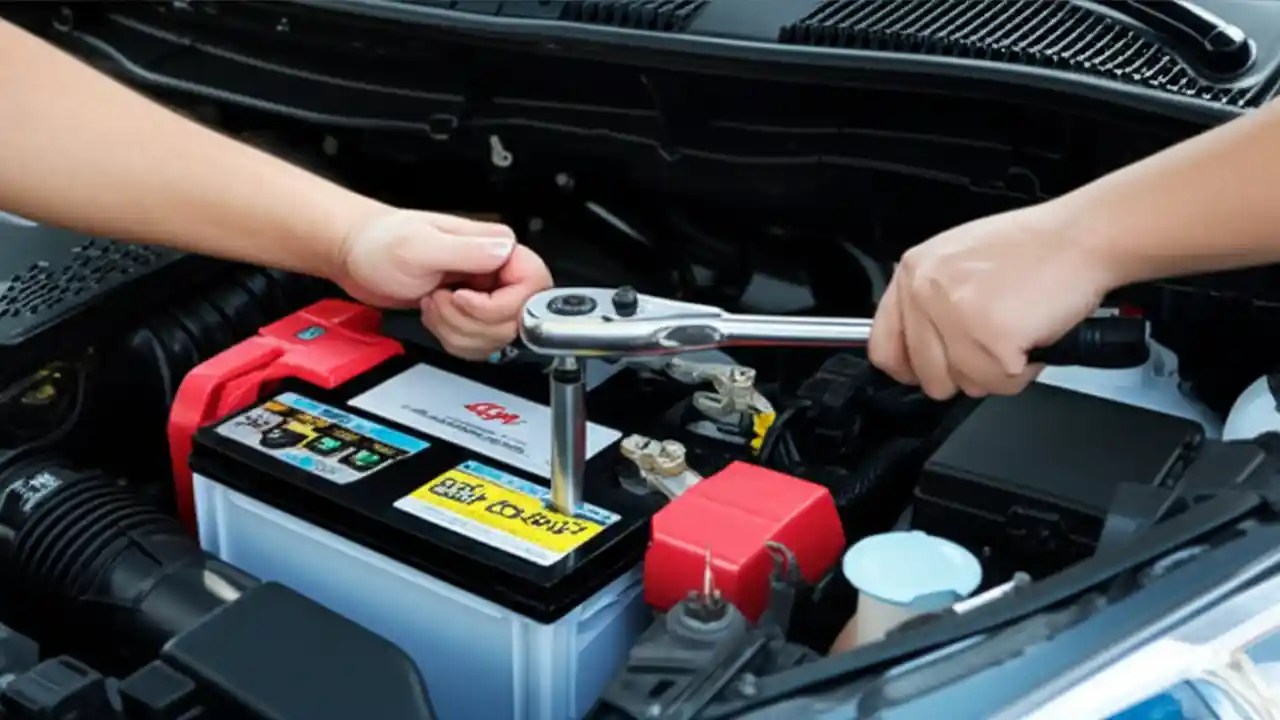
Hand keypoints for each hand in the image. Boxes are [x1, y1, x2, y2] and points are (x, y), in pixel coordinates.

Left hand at [336, 208, 552, 359]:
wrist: (357, 255)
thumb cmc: (380, 244)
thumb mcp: (420, 246)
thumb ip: (468, 251)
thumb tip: (506, 252)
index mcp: (496, 247)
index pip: (533, 286)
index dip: (500, 305)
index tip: (463, 299)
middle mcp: (496, 270)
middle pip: (517, 319)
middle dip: (471, 322)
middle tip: (440, 302)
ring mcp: (485, 294)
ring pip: (498, 337)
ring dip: (458, 332)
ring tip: (433, 305)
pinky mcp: (471, 313)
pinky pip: (481, 344)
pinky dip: (454, 340)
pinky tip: (435, 317)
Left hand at [867, 204, 1114, 399]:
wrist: (1082, 236)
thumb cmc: (1032, 249)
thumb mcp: (957, 261)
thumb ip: (929, 302)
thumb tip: (916, 349)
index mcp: (913, 272)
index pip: (883, 348)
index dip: (910, 368)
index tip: (930, 370)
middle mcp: (925, 292)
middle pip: (928, 376)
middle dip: (967, 370)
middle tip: (994, 343)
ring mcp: (956, 316)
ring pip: (967, 384)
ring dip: (999, 370)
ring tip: (1017, 331)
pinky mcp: (991, 337)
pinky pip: (1002, 383)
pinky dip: (1024, 371)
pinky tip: (1032, 337)